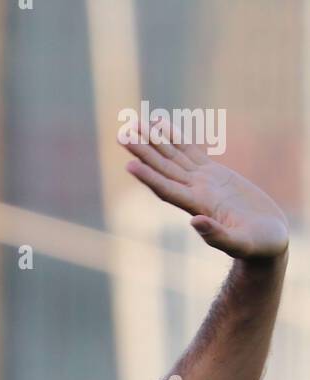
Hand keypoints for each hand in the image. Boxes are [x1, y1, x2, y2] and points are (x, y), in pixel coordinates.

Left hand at [119, 114, 288, 260]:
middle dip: (144, 152)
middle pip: (164, 169)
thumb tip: (194, 222)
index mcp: (199, 207)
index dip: (149, 178)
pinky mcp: (214, 175)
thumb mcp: (241, 243)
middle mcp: (196, 193)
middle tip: (123, 133)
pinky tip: (161, 124)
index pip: (167, 190)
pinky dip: (175, 137)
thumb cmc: (258, 246)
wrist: (267, 240)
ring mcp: (203, 183)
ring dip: (153, 141)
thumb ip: (217, 236)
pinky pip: (190, 151)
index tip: (130, 164)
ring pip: (173, 157)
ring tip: (135, 123)